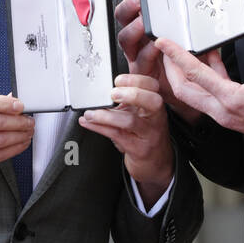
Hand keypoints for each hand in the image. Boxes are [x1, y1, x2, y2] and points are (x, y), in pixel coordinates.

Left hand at [78, 72, 173, 207]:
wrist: (156, 162)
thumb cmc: (145, 134)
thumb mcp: (140, 114)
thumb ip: (126, 100)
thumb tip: (100, 89)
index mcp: (155, 105)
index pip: (152, 86)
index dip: (136, 80)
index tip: (118, 80)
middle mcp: (156, 118)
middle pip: (152, 101)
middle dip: (132, 94)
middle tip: (113, 94)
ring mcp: (149, 134)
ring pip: (130, 121)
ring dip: (106, 116)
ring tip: (90, 114)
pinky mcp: (139, 149)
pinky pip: (117, 136)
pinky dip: (99, 128)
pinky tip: (87, 123)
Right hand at [114, 0, 202, 124]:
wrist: (188, 90)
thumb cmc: (188, 59)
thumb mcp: (192, 32)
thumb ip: (190, 19)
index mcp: (147, 21)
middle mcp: (139, 35)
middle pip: (122, 15)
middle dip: (129, 5)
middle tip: (140, 0)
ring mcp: (137, 53)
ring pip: (125, 37)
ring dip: (135, 27)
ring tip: (145, 22)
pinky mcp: (141, 70)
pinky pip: (139, 59)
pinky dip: (147, 51)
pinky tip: (156, 45)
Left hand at [156, 9, 243, 151]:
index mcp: (231, 99)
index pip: (194, 74)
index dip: (175, 56)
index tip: (162, 43)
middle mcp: (222, 110)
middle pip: (183, 90)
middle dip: (170, 69)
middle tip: (165, 50)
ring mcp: (224, 115)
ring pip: (194, 94)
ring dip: (188, 74)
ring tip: (189, 51)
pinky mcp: (229, 115)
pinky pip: (208, 96)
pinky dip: (205, 79)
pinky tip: (212, 61)